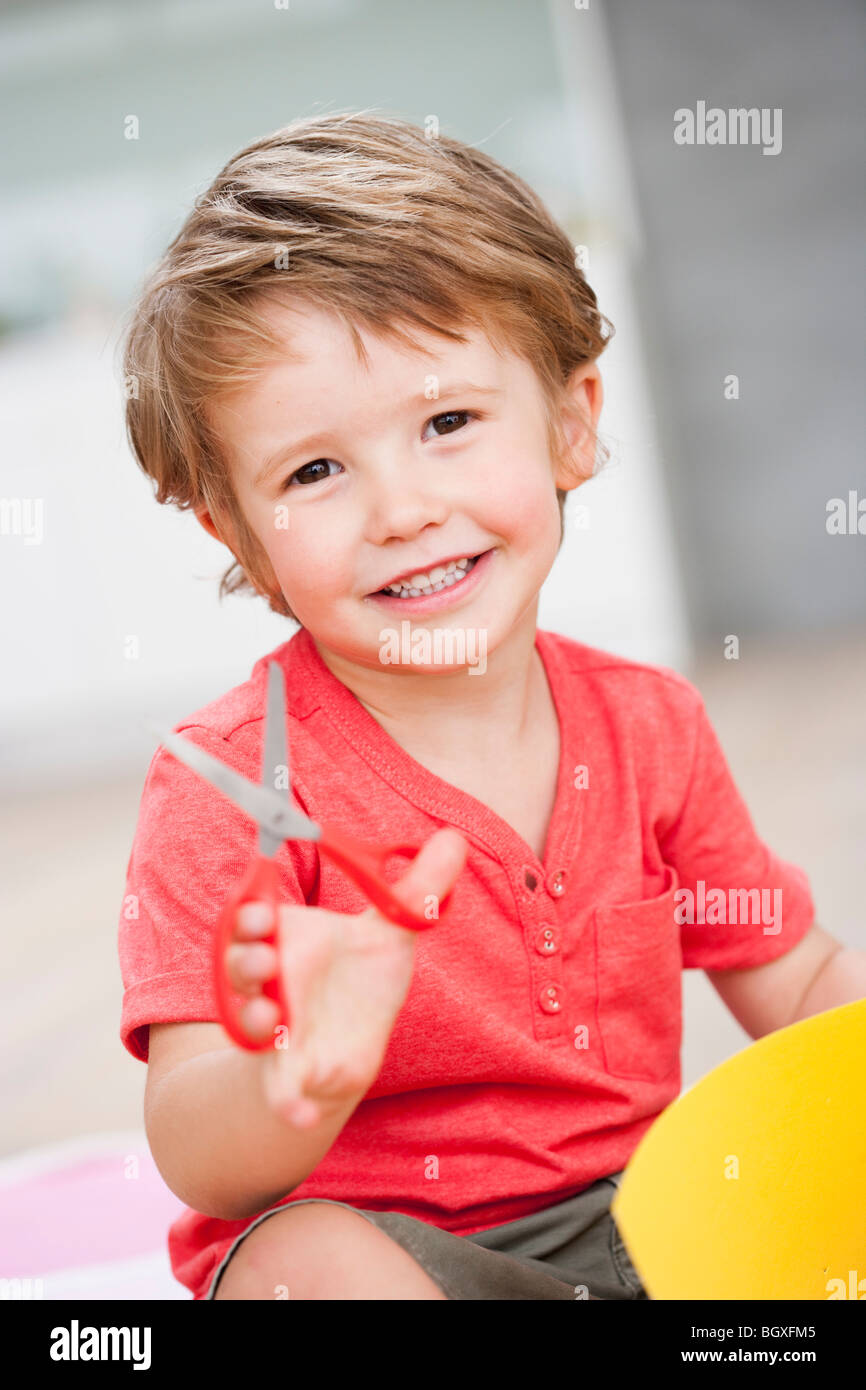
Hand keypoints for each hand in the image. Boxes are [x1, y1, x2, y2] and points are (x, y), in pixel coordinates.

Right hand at [225, 827, 467, 1127]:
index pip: (252, 919)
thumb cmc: (358, 978)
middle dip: (246, 961)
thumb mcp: (389, 933)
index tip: (262, 912)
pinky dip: (288, 1105)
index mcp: (284, 937)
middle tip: (265, 956)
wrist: (350, 1042)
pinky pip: (280, 1093)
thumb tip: (454, 837)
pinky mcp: (292, 1074)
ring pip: (250, 1025)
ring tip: (273, 1019)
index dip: (250, 915)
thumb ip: (415, 890)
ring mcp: (276, 1030)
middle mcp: (270, 982)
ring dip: (256, 1021)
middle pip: (239, 967)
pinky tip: (304, 1117)